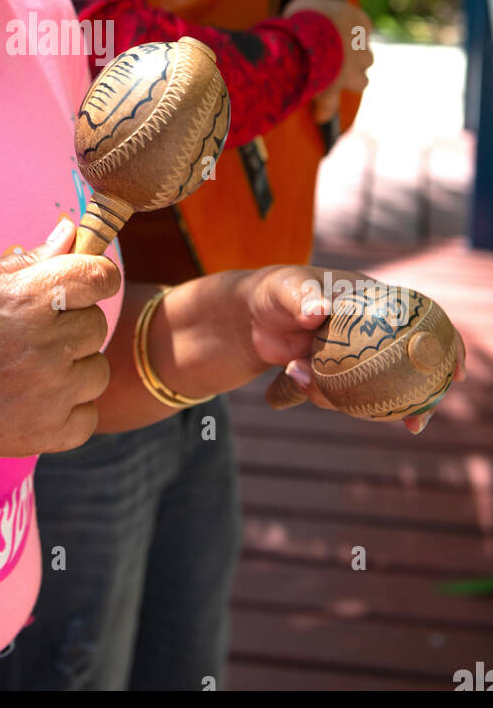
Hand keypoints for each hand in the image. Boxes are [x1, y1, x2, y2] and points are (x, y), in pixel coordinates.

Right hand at [0, 216, 116, 462]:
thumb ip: (29, 258)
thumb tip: (70, 232)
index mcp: (28, 299)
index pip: (100, 276)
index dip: (97, 276)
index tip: (85, 283)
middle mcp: (45, 346)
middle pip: (97, 323)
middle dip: (72, 323)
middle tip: (31, 333)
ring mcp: (50, 394)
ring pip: (97, 369)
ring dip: (73, 367)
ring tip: (29, 368)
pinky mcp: (49, 434)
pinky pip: (89, 414)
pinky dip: (68, 410)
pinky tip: (33, 400)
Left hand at [240, 266, 467, 432]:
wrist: (249, 315)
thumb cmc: (278, 290)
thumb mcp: (288, 287)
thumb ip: (304, 297)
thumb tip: (318, 312)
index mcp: (373, 302)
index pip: (423, 321)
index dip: (447, 344)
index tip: (458, 370)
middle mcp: (369, 332)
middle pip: (405, 367)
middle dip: (417, 396)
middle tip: (416, 420)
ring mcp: (351, 357)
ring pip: (366, 389)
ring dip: (337, 394)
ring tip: (295, 373)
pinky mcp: (329, 376)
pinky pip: (336, 396)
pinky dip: (324, 401)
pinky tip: (287, 397)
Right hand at [282, 0, 373, 121]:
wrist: (304, 44)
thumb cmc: (309, 18)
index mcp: (358, 24)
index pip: (364, 27)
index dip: (352, 31)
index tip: (338, 31)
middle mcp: (360, 49)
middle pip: (366, 56)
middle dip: (354, 58)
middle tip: (336, 57)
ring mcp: (350, 72)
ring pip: (361, 80)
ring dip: (350, 81)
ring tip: (335, 81)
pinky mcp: (335, 89)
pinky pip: (331, 103)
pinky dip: (325, 109)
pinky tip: (319, 115)